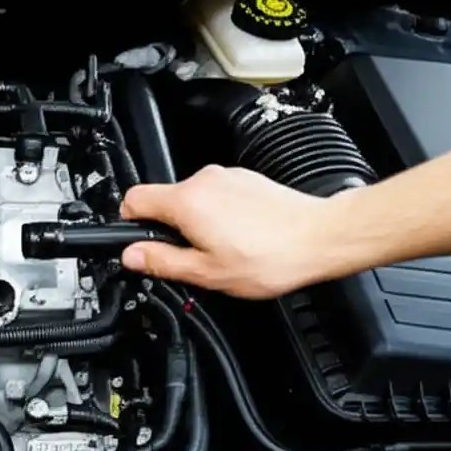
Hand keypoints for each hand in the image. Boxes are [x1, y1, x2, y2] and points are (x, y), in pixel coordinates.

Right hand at [119, 165, 341, 298]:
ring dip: (195, 223)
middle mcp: (203, 181)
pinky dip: (218, 215)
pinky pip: (216, 196)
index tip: (141, 243)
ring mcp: (226, 177)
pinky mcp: (245, 180)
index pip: (133, 199)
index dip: (130, 223)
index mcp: (186, 201)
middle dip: (168, 229)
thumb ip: (162, 262)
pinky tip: (239, 237)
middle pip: (163, 201)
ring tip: (221, 250)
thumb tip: (132, 255)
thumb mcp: (207, 272)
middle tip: (191, 258)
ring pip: (191, 199)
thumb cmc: (271, 256)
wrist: (320, 238)